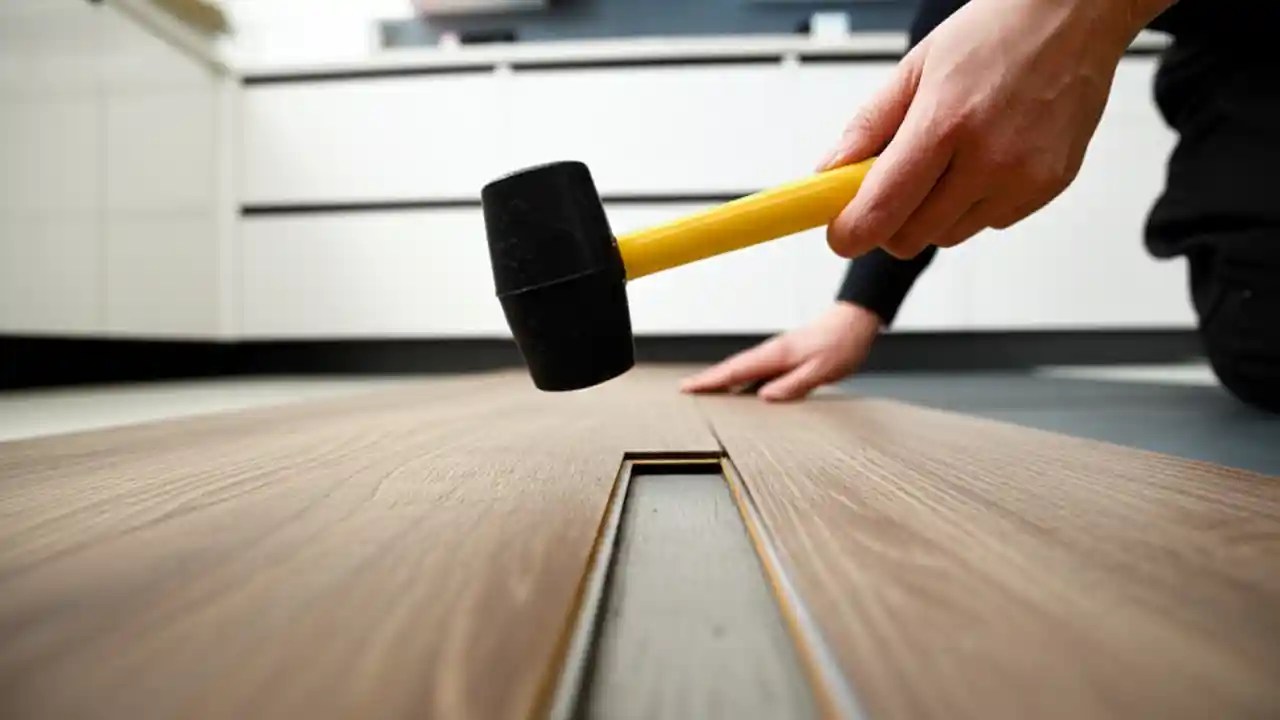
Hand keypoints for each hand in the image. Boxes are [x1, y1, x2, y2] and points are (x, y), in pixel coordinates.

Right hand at [680, 302, 881, 401]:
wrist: (854, 321)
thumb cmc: (842, 344)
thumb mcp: (822, 370)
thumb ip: (793, 384)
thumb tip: (764, 397)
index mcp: (777, 355)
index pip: (736, 370)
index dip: (711, 381)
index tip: (689, 388)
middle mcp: (772, 352)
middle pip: (732, 367)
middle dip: (708, 379)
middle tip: (686, 390)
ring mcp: (777, 353)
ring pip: (742, 367)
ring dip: (721, 377)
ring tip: (703, 390)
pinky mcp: (784, 356)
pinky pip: (755, 369)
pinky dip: (740, 377)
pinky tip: (738, 387)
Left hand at [818, 0, 1171, 259]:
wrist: (1076, 14)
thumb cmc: (994, 33)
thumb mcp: (916, 67)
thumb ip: (868, 127)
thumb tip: (828, 174)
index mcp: (944, 123)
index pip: (882, 210)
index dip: (850, 232)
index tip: (840, 233)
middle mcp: (989, 158)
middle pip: (912, 236)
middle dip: (889, 222)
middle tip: (890, 187)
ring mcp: (1024, 178)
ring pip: (951, 235)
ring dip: (935, 213)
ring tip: (949, 158)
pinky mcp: (1050, 186)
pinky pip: (992, 222)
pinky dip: (977, 204)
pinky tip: (988, 157)